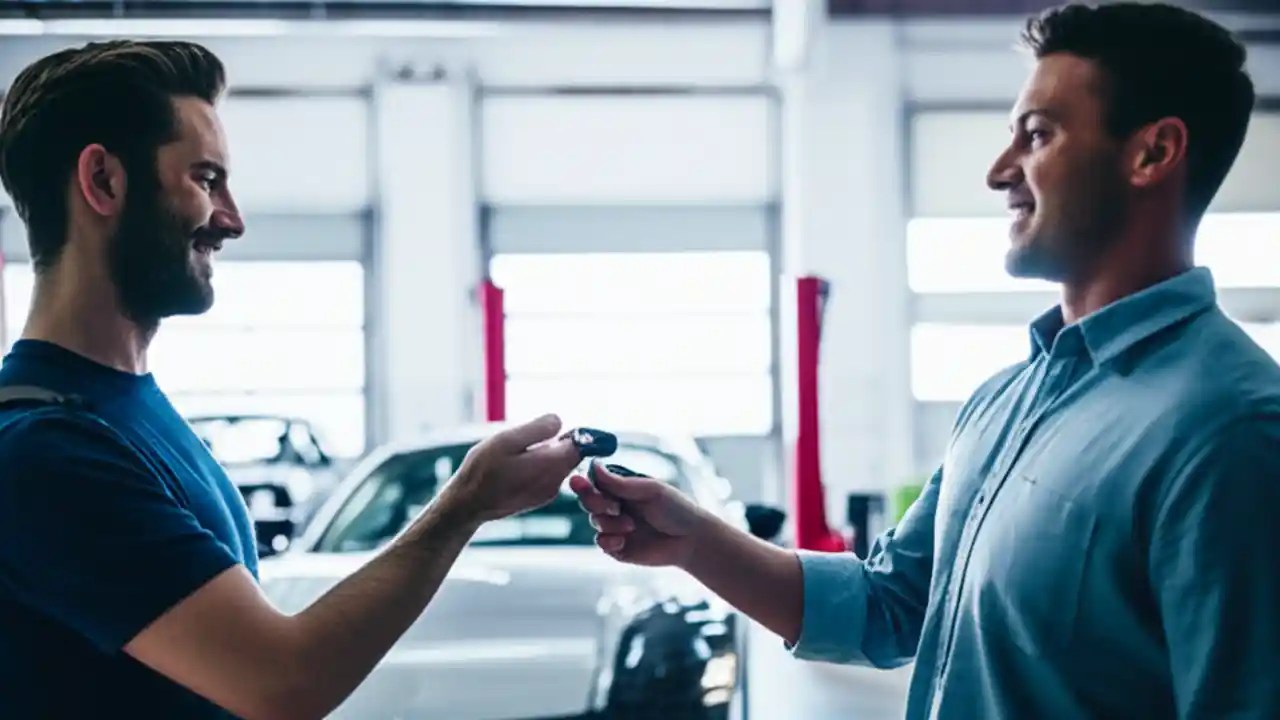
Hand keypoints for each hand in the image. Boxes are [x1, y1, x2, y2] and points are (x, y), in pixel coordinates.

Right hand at [443, 414, 581, 524]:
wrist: (468, 504)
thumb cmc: (483, 469)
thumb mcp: (507, 440)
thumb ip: (538, 429)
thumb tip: (558, 422)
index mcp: (551, 465)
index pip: (580, 445)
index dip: (570, 432)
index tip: (548, 430)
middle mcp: (556, 482)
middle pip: (571, 455)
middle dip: (556, 443)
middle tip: (527, 440)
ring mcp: (548, 493)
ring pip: (560, 465)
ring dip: (546, 455)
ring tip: (518, 454)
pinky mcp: (539, 498)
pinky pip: (549, 476)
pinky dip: (539, 467)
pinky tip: (517, 467)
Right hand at [568, 461, 710, 567]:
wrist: (690, 539)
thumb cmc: (675, 508)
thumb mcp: (650, 490)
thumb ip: (620, 483)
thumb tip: (593, 465)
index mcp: (621, 487)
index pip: (594, 482)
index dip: (584, 484)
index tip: (579, 483)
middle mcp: (615, 505)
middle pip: (588, 501)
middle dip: (595, 503)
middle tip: (614, 507)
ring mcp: (615, 526)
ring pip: (594, 521)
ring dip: (609, 523)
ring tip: (631, 526)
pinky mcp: (617, 547)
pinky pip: (601, 543)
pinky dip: (609, 541)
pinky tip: (623, 541)